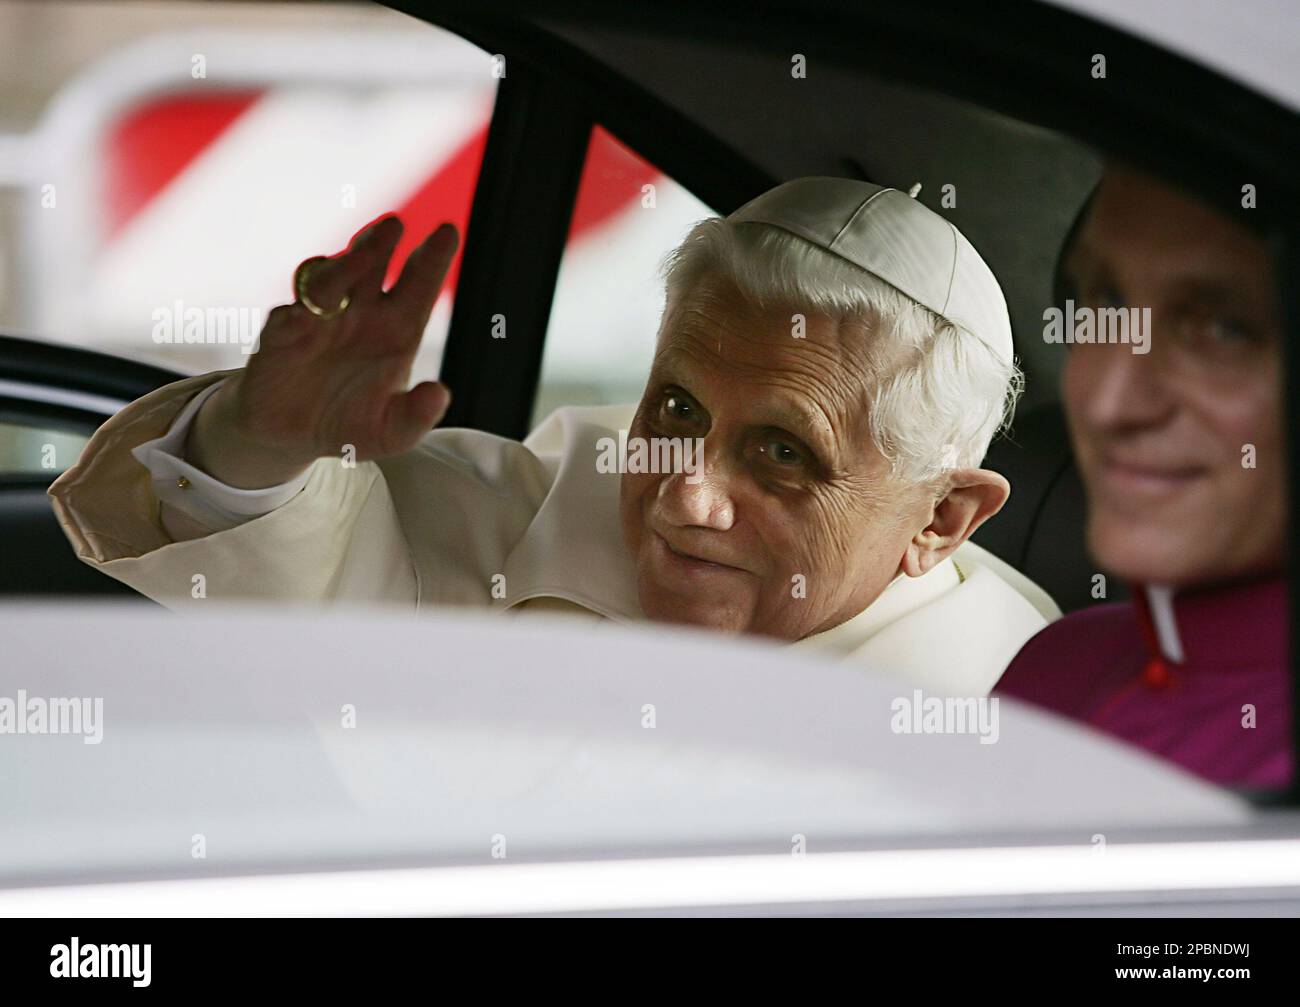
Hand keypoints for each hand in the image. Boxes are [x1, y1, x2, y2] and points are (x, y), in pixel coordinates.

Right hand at [186, 216, 458, 487]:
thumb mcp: (393, 433)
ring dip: (344, 265)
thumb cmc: (350, 424)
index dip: (432, 259)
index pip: (418, 287)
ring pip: (329, 280)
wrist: (293, 438)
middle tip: (394, 225)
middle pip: (372, 267)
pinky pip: (287, 318)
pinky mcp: (282, 338)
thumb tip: (438, 393)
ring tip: (362, 252)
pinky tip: (305, 314)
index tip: (448, 231)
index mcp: (395, 330)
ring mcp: (319, 320)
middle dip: (381, 244)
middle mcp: (359, 315)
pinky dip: (296, 313)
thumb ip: (417, 416)